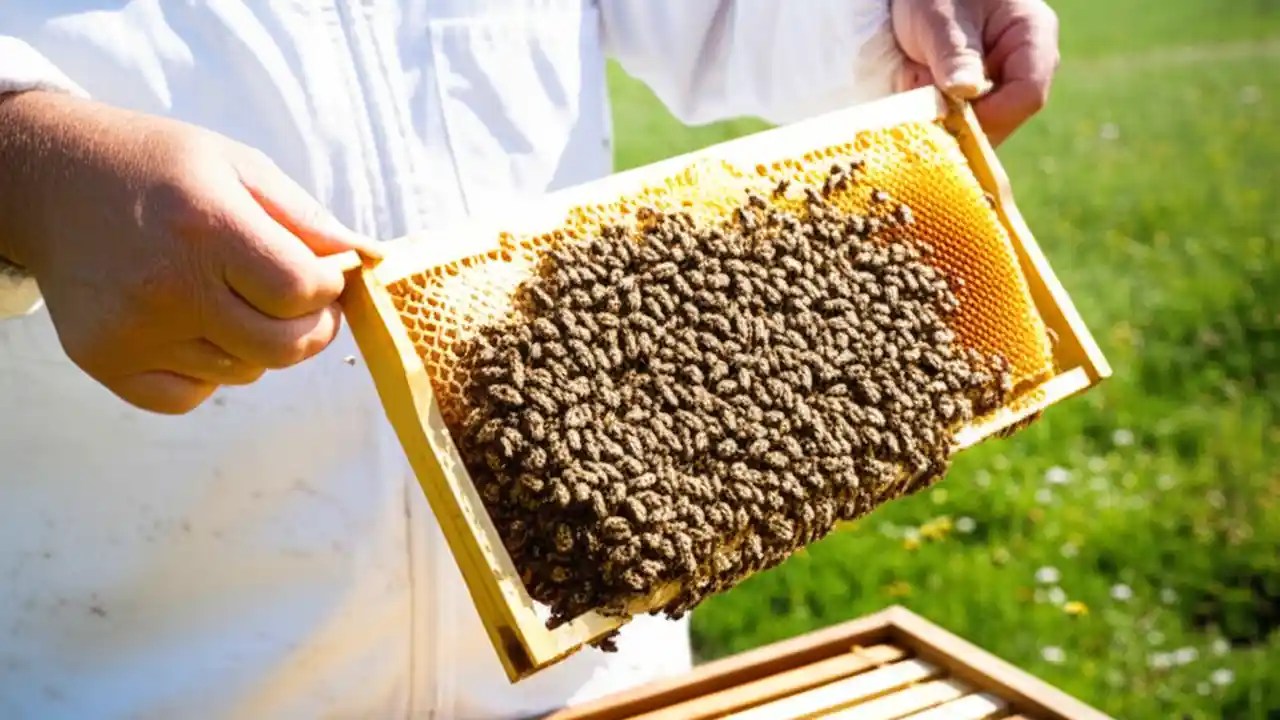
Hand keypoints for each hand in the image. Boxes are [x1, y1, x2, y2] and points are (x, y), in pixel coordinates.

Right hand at [0, 91, 380, 413]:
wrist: (52, 182)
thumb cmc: (157, 169)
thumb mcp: (237, 164)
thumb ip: (305, 217)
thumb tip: (367, 259)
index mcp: (206, 227)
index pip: (301, 290)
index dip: (327, 289)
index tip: (323, 276)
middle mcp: (167, 285)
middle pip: (283, 347)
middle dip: (311, 328)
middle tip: (302, 304)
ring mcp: (132, 331)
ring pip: (243, 372)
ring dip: (257, 345)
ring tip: (228, 298)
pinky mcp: (105, 360)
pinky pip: (191, 395)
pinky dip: (208, 373)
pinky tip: (192, 326)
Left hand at [890, 0, 1059, 145]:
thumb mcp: (940, 18)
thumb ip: (954, 54)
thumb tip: (965, 91)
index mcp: (1032, 35)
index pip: (1028, 94)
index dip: (990, 115)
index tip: (948, 116)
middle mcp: (1024, 65)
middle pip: (1004, 117)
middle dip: (958, 115)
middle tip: (919, 89)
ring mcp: (1001, 83)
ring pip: (977, 124)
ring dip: (939, 111)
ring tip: (916, 73)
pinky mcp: (977, 96)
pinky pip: (957, 120)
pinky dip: (931, 108)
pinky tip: (915, 77)